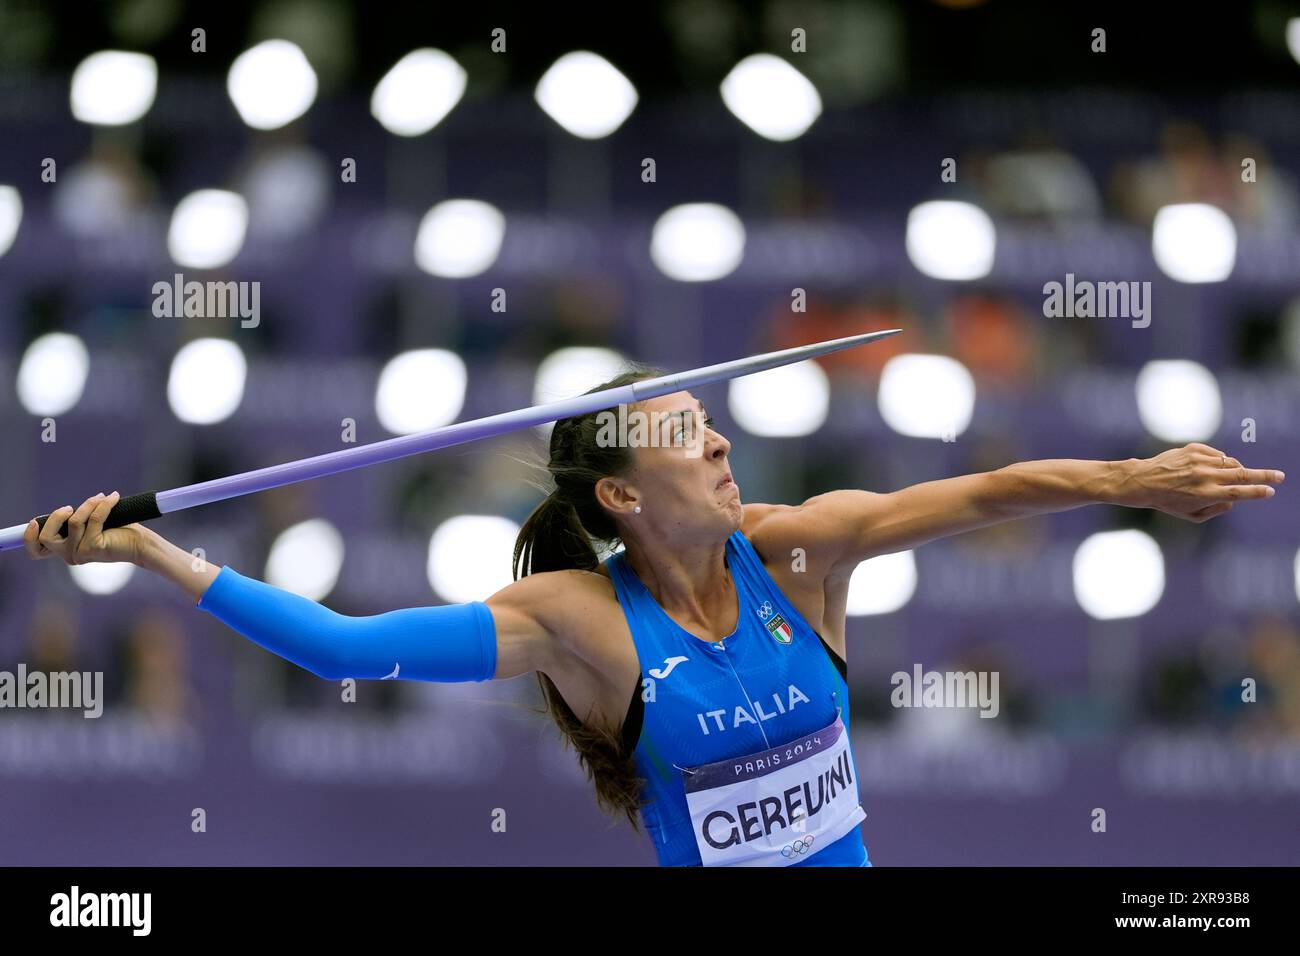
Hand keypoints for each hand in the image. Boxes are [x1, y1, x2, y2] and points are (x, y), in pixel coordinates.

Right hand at [22, 492, 143, 564]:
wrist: (140, 543)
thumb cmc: (117, 531)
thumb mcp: (89, 524)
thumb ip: (73, 521)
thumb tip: (64, 510)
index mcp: (65, 550)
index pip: (37, 552)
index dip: (29, 538)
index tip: (33, 521)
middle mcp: (69, 556)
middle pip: (47, 536)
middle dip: (56, 516)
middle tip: (71, 507)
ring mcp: (80, 554)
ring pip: (74, 523)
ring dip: (88, 505)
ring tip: (102, 497)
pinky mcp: (93, 548)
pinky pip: (94, 519)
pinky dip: (103, 505)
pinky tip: (113, 497)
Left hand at [1118, 443, 1284, 522]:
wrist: (1143, 481)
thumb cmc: (1168, 502)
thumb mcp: (1192, 515)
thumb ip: (1217, 510)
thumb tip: (1235, 499)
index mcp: (1206, 494)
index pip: (1240, 492)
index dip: (1258, 491)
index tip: (1271, 490)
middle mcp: (1204, 476)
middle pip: (1243, 473)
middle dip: (1265, 475)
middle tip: (1279, 476)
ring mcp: (1199, 460)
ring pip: (1230, 462)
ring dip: (1237, 470)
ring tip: (1230, 477)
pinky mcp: (1193, 448)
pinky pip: (1217, 454)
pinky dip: (1219, 462)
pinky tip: (1208, 469)